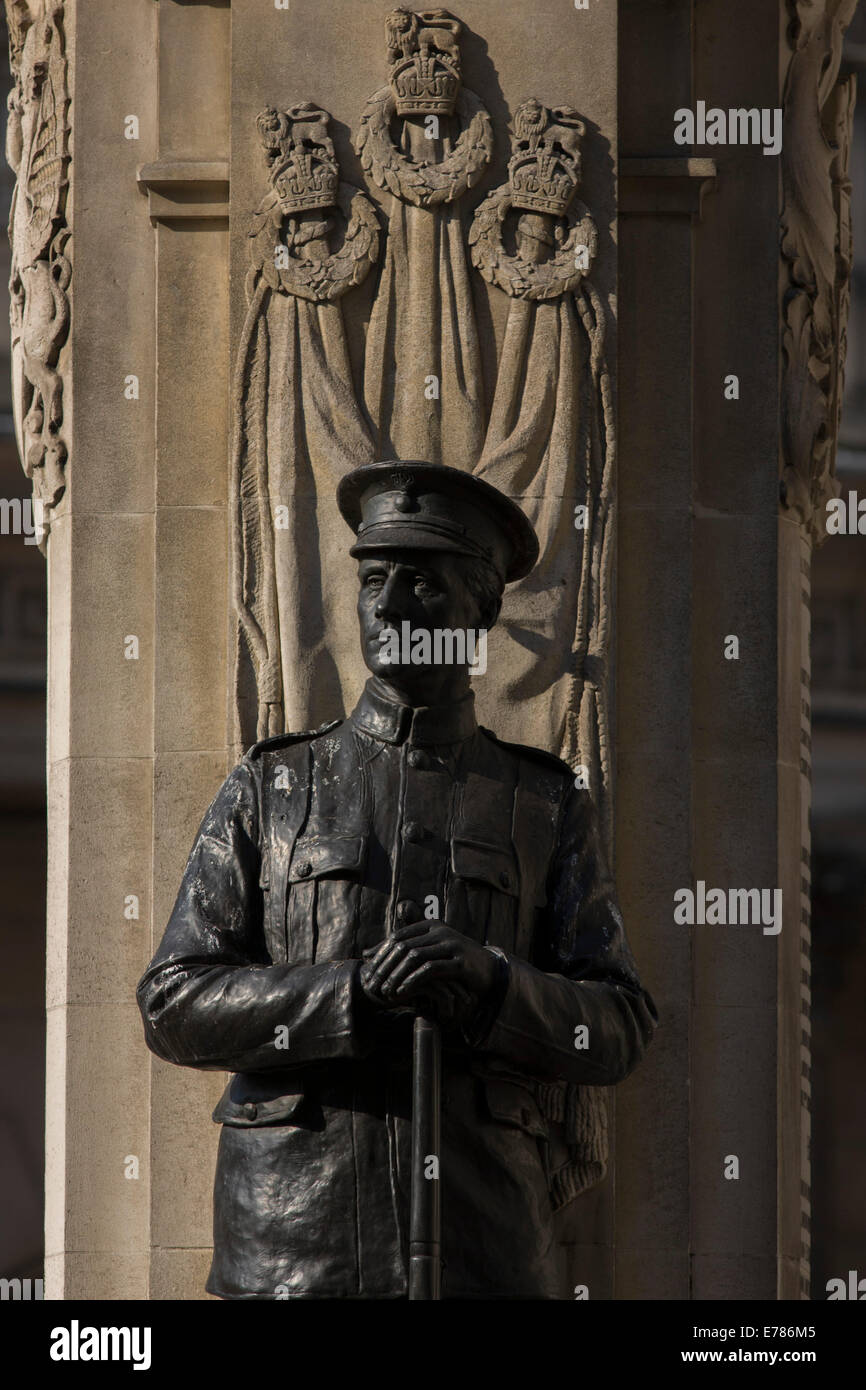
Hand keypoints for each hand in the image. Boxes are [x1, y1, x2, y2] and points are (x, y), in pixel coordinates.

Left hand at [361, 920, 498, 1024]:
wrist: (489, 970)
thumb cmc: (453, 962)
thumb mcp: (428, 951)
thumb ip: (401, 950)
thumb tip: (366, 953)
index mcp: (431, 925)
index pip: (397, 937)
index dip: (380, 954)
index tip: (368, 971)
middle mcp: (440, 931)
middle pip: (403, 946)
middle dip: (385, 967)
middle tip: (373, 985)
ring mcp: (451, 945)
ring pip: (414, 957)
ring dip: (396, 975)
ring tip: (386, 991)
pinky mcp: (460, 962)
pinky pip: (430, 969)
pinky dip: (413, 981)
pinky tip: (403, 992)